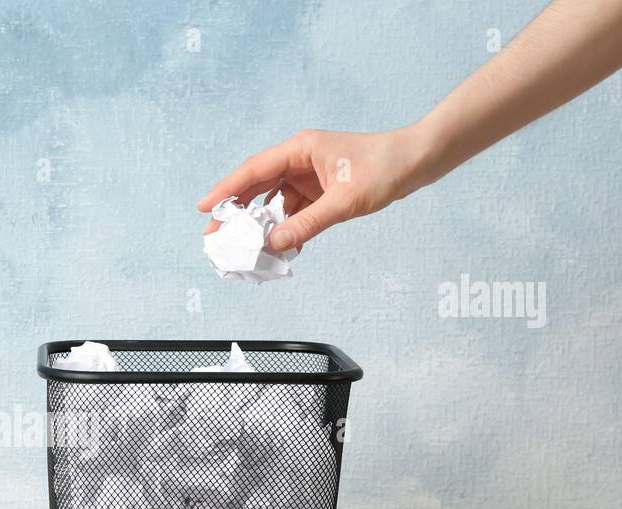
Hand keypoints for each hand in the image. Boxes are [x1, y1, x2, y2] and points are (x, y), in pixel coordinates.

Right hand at [197, 126, 434, 250]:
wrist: (416, 162)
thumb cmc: (384, 168)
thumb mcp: (343, 201)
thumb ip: (307, 224)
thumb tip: (274, 244)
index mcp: (300, 149)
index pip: (253, 170)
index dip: (226, 190)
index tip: (205, 208)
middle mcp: (300, 159)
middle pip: (257, 185)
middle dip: (236, 210)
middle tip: (215, 234)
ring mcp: (309, 175)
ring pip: (274, 200)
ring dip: (261, 222)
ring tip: (244, 245)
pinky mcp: (320, 189)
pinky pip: (294, 210)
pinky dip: (286, 227)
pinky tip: (280, 246)